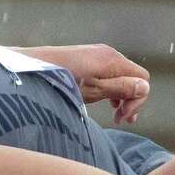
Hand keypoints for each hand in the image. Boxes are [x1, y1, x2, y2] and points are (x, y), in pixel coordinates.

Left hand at [13, 43, 150, 123]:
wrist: (29, 70)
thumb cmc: (60, 83)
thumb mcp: (93, 90)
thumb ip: (120, 88)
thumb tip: (145, 88)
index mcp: (111, 60)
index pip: (142, 79)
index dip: (138, 100)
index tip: (123, 118)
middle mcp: (107, 53)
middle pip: (133, 77)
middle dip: (131, 99)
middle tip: (120, 120)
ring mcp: (96, 54)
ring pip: (121, 76)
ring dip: (121, 96)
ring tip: (114, 115)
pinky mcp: (86, 58)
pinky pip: (108, 73)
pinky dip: (110, 88)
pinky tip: (102, 102)